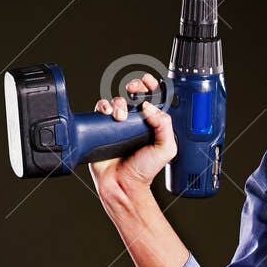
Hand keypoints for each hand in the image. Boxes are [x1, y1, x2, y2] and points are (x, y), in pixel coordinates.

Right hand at [88, 72, 176, 200]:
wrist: (123, 185)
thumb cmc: (144, 171)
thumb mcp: (165, 149)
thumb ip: (165, 126)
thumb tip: (149, 107)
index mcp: (151, 125)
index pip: (152, 99)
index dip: (151, 87)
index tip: (148, 82)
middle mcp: (134, 123)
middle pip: (133, 95)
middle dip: (133, 87)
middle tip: (133, 90)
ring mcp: (118, 125)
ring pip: (117, 101)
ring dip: (118, 102)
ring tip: (121, 116)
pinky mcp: (102, 129)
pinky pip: (100, 110)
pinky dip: (104, 106)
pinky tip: (109, 114)